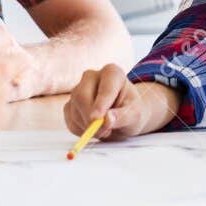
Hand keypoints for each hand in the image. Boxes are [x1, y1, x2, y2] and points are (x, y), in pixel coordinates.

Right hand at [61, 65, 177, 139]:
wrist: (123, 114)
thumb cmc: (131, 110)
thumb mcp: (135, 115)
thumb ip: (123, 117)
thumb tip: (107, 119)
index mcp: (112, 72)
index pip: (105, 88)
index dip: (100, 104)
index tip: (97, 118)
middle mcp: (91, 76)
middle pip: (82, 96)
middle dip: (90, 118)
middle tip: (103, 132)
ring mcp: (78, 89)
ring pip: (74, 109)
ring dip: (87, 127)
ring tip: (105, 131)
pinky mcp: (71, 104)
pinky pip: (70, 119)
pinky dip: (80, 130)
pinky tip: (94, 130)